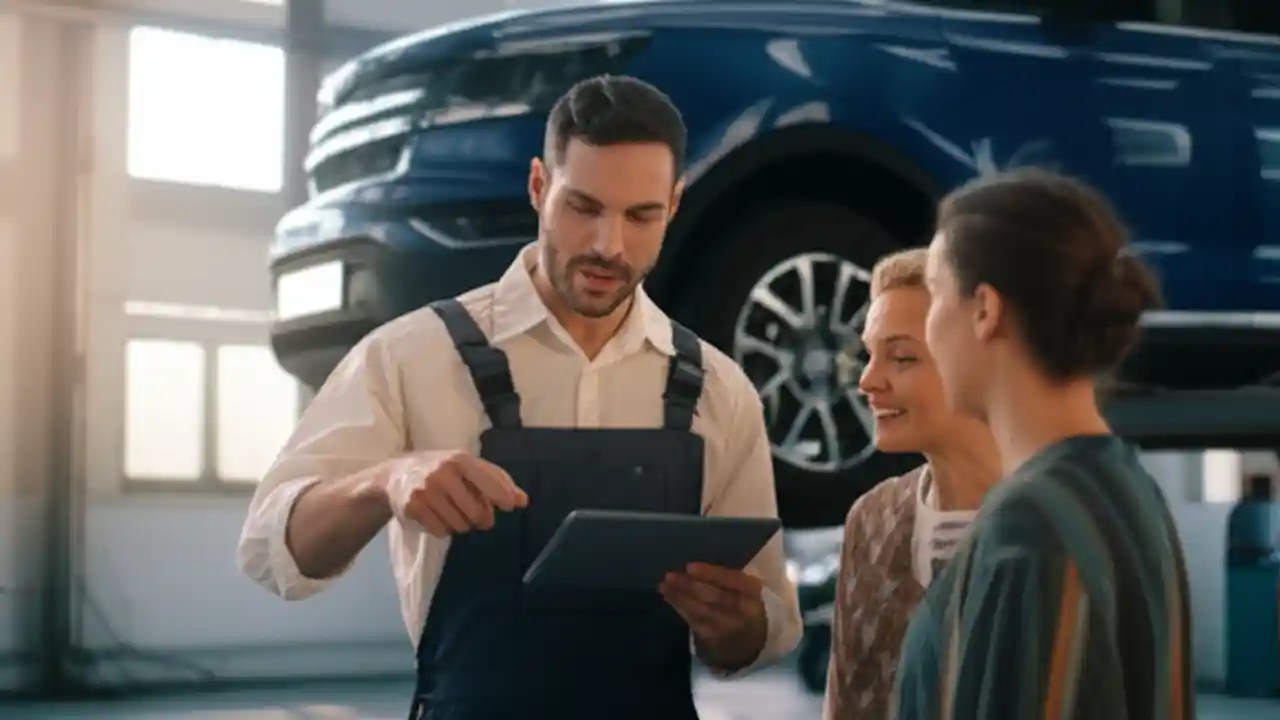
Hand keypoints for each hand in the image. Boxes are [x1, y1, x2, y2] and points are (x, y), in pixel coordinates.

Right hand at [386, 451, 528, 537]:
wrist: (395, 474)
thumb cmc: (443, 470)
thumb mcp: (469, 468)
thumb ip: (497, 481)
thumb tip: (522, 501)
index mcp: (460, 460)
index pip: (489, 480)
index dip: (501, 495)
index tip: (509, 506)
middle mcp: (443, 473)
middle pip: (476, 512)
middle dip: (480, 518)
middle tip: (476, 516)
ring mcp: (427, 490)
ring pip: (459, 525)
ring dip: (461, 524)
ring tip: (453, 512)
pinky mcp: (413, 507)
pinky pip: (441, 531)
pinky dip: (444, 529)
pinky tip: (438, 517)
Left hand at [659, 562, 767, 669]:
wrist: (753, 642)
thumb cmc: (744, 606)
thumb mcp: (745, 589)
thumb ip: (728, 578)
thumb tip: (695, 567)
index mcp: (753, 592)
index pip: (733, 580)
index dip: (711, 573)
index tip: (689, 567)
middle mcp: (743, 611)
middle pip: (714, 597)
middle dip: (690, 585)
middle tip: (669, 575)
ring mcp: (728, 627)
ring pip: (701, 610)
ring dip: (680, 597)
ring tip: (664, 585)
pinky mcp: (715, 639)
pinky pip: (694, 621)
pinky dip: (680, 608)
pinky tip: (669, 597)